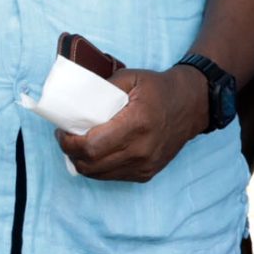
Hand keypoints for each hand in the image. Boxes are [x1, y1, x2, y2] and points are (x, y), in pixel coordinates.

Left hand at [59, 64, 206, 183]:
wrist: (192, 105)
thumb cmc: (160, 89)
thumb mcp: (131, 77)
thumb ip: (102, 88)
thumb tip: (74, 100)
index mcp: (137, 124)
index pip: (91, 146)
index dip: (69, 143)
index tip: (62, 131)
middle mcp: (142, 150)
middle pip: (91, 164)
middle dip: (71, 153)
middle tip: (66, 137)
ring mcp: (145, 165)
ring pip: (99, 174)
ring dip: (82, 162)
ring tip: (78, 145)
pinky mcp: (147, 173)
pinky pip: (112, 176)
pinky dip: (99, 167)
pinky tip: (97, 153)